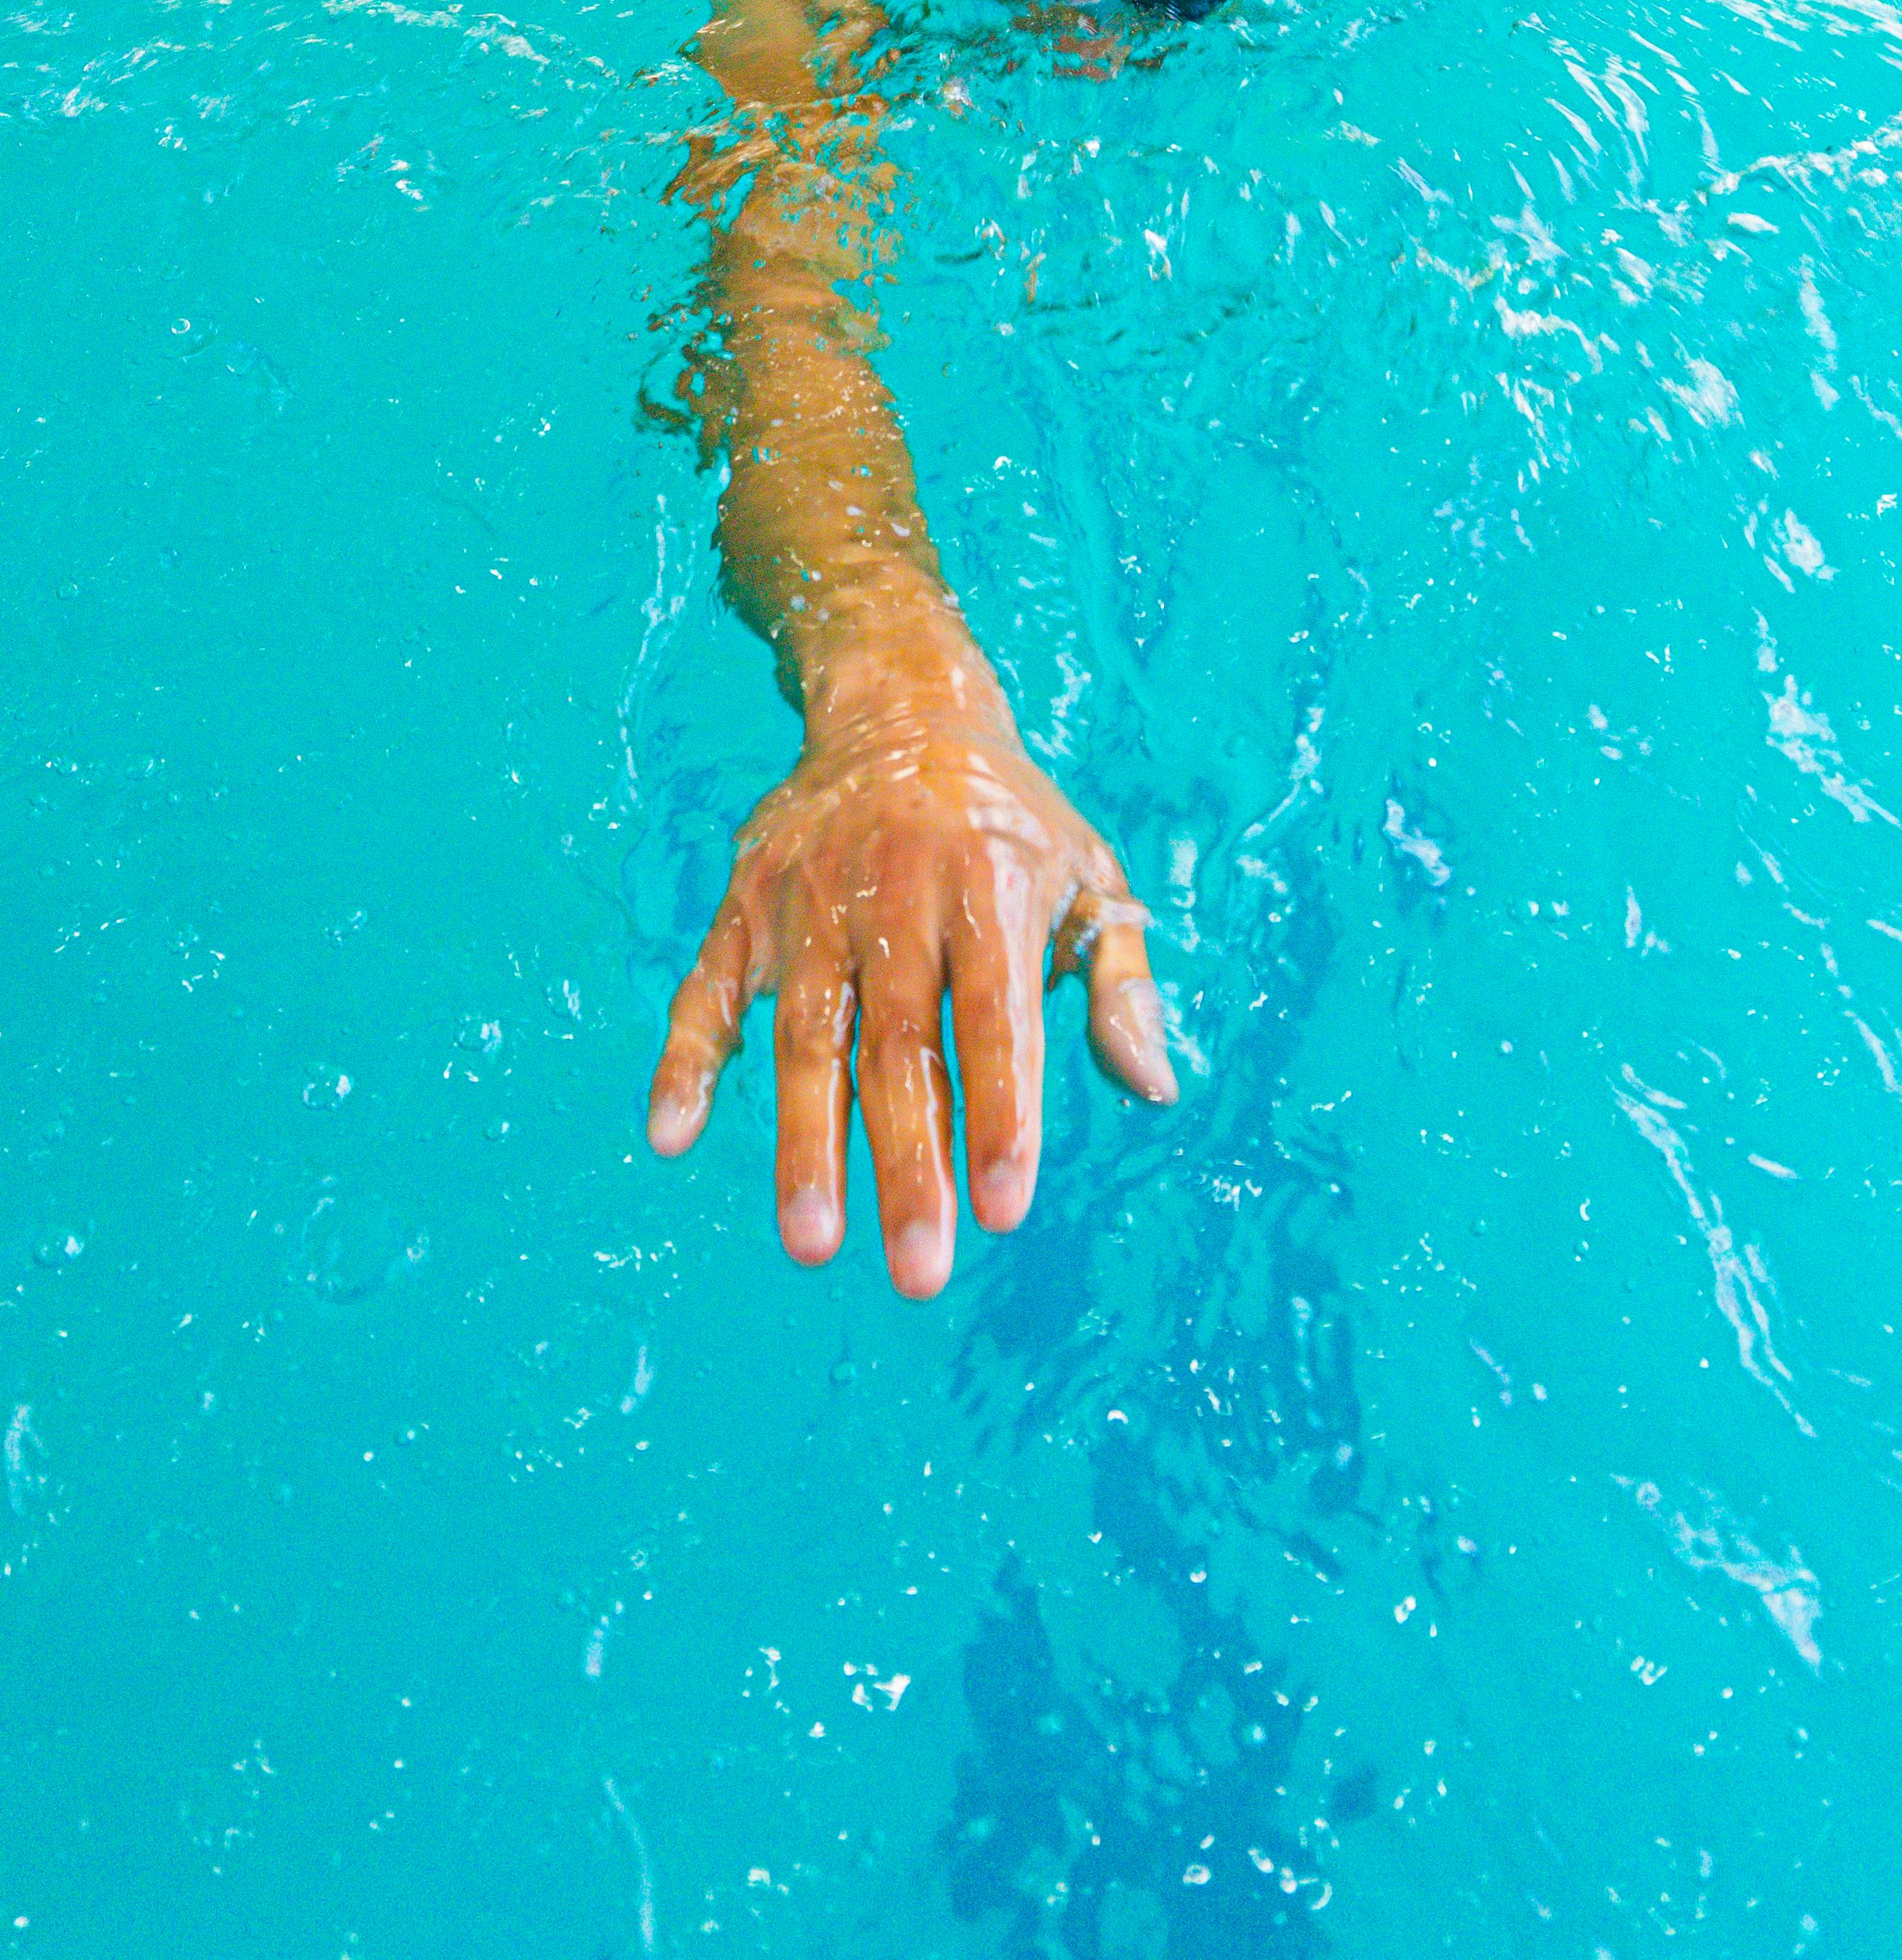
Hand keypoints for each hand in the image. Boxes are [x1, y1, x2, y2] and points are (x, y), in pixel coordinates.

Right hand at [644, 654, 1176, 1297]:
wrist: (900, 705)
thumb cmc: (1011, 820)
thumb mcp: (1088, 877)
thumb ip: (1118, 983)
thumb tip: (1154, 1088)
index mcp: (990, 885)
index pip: (995, 1017)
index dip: (1000, 1112)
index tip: (1003, 1210)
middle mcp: (896, 891)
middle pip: (899, 1046)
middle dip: (907, 1163)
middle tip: (918, 1272)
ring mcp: (810, 900)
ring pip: (806, 1033)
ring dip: (804, 1141)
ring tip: (811, 1243)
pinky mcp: (746, 903)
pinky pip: (708, 987)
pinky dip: (686, 1058)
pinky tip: (671, 1135)